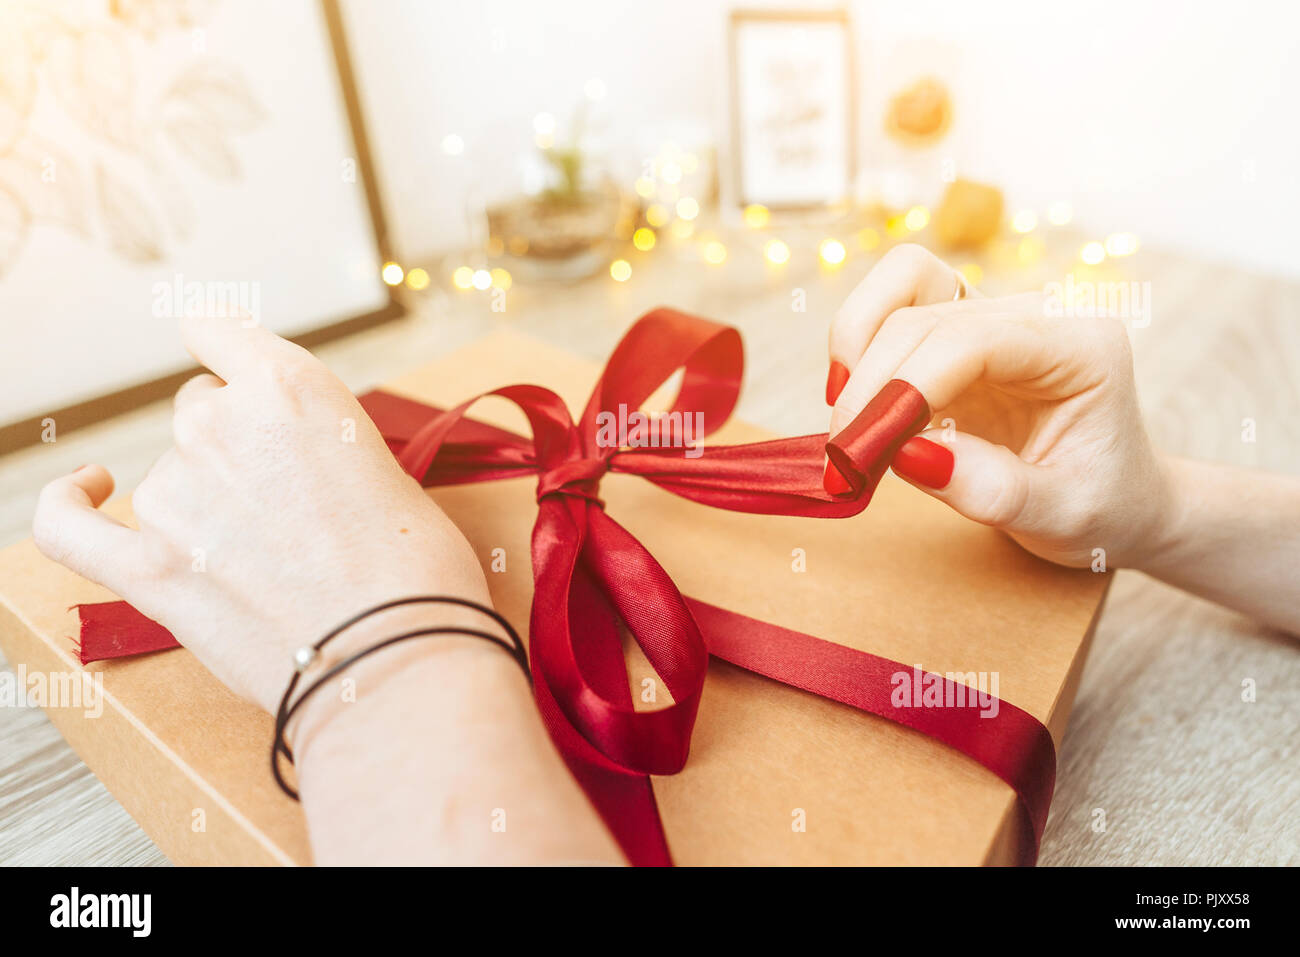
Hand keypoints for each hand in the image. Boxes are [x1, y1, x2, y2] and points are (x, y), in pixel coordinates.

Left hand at [33, 314, 493, 713]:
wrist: (398, 656)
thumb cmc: (414, 571)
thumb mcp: (387, 470)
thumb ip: (324, 448)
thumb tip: (296, 474)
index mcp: (289, 386)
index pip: (218, 329)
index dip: (225, 349)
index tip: (230, 369)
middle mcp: (219, 424)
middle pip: (200, 410)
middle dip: (238, 447)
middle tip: (293, 506)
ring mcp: (173, 495)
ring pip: (167, 475)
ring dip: (204, 503)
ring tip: (271, 562)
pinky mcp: (146, 568)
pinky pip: (70, 527)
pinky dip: (68, 504)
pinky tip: (84, 490)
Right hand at [826, 244, 1169, 568]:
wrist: (1116, 499)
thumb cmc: (1100, 505)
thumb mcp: (1061, 517)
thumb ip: (993, 490)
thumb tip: (910, 454)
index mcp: (1081, 347)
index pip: (975, 340)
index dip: (908, 384)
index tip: (863, 448)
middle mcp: (1038, 314)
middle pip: (925, 317)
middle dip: (872, 387)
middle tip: (843, 464)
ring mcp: (995, 312)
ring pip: (900, 289)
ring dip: (857, 351)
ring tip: (846, 425)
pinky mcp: (958, 327)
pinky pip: (894, 303)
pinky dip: (860, 343)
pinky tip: (855, 401)